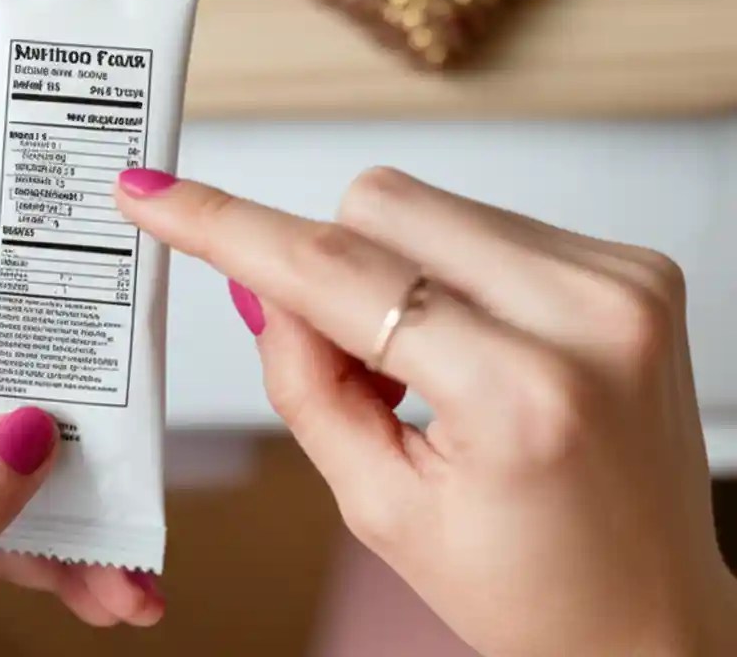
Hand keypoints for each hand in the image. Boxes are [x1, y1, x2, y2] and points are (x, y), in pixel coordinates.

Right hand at [116, 167, 736, 655]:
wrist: (650, 617)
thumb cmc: (530, 587)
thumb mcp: (379, 505)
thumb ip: (305, 381)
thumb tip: (262, 286)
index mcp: (518, 393)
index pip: (333, 272)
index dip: (229, 228)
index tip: (159, 194)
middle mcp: (587, 314)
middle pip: (378, 203)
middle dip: (331, 270)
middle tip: (358, 369)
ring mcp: (622, 280)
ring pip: (429, 206)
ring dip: (393, 275)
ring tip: (428, 370)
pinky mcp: (637, 266)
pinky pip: (488, 223)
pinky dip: (449, 275)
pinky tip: (475, 350)